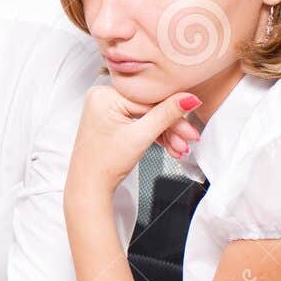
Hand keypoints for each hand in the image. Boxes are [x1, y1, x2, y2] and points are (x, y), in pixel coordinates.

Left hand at [70, 83, 202, 190]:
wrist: (90, 186)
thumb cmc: (105, 164)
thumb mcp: (140, 136)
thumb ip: (166, 115)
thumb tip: (188, 98)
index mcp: (105, 94)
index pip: (150, 100)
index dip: (175, 114)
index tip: (191, 127)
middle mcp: (103, 96)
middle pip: (149, 108)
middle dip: (171, 127)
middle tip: (189, 139)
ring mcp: (106, 108)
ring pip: (146, 116)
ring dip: (165, 133)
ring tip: (180, 149)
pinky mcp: (110, 119)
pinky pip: (137, 122)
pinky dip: (153, 134)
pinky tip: (169, 146)